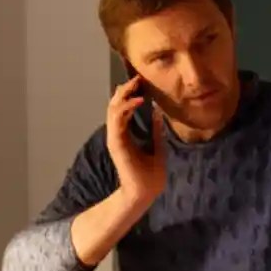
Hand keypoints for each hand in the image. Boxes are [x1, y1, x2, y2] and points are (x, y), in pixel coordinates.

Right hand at [106, 75, 166, 206]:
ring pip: (113, 109)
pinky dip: (127, 107)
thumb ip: (155, 131)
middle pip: (115, 105)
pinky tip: (139, 100)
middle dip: (124, 90)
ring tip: (136, 84)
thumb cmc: (151, 174)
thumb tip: (157, 113)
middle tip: (137, 78)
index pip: (122, 109)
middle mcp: (117, 134)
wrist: (145, 192)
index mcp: (125, 135)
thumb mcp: (157, 146)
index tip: (140, 82)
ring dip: (124, 95)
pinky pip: (117, 120)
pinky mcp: (117, 143)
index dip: (128, 94)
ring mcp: (115, 138)